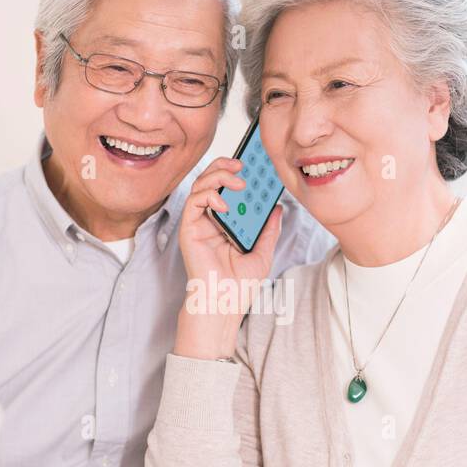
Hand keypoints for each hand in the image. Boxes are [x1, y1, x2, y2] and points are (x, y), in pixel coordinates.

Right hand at [174, 157, 283, 359]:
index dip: (241, 173)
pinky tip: (225, 204)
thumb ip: (269, 230)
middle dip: (226, 166)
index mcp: (228, 223)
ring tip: (238, 180)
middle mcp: (212, 219)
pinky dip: (209, 196)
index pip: (231, 189)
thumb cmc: (239, 285)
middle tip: (244, 164)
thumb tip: (277, 207)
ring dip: (219, 176)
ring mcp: (199, 223)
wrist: (224, 304)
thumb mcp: (263, 253)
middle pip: (213, 181)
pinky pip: (194, 202)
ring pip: (201, 185)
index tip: (256, 162)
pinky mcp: (189, 229)